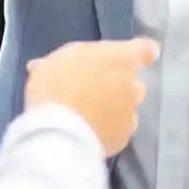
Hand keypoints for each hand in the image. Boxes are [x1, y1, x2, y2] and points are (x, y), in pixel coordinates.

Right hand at [24, 38, 159, 155]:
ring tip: (86, 115)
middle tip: (90, 90)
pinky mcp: (123, 138)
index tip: (130, 57)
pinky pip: (117, 129)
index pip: (145, 49)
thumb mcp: (53, 62)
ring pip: (126, 108)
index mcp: (121, 59)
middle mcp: (133, 86)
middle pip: (132, 82)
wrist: (59, 131)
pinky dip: (106, 128)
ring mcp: (131, 115)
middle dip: (117, 85)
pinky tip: (87, 130)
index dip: (141, 52)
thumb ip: (63, 61)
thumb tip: (43, 65)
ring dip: (112, 108)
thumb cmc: (56, 85)